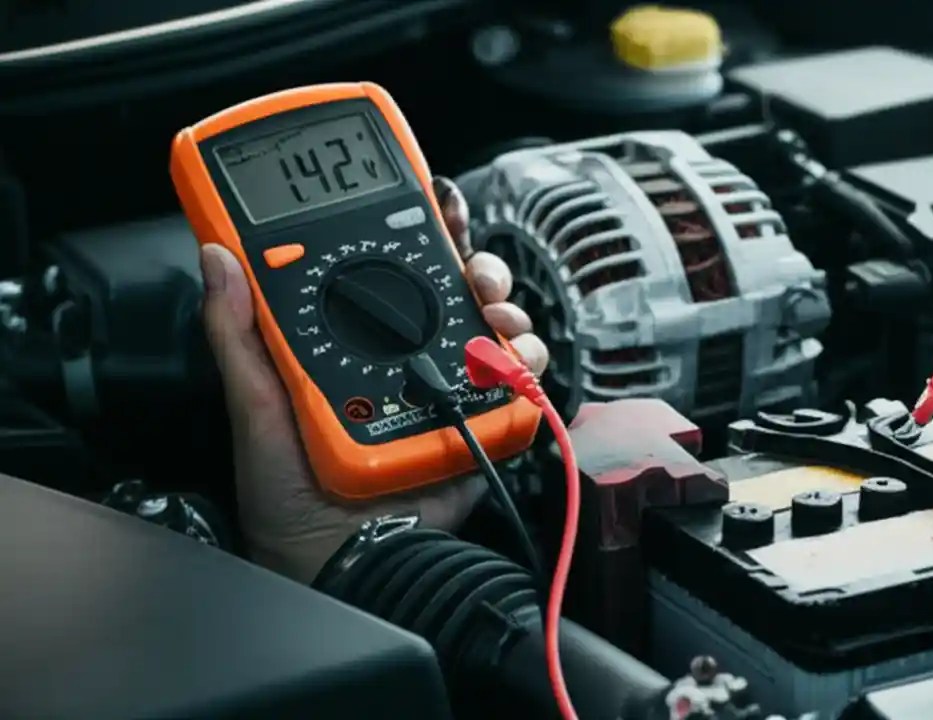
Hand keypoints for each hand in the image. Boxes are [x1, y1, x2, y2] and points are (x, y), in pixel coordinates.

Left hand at [199, 177, 548, 582]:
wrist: (335, 557)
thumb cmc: (287, 490)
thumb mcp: (253, 402)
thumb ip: (238, 332)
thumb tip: (218, 259)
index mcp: (357, 338)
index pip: (392, 265)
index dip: (417, 226)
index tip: (431, 198)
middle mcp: (410, 356)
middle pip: (458, 288)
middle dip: (477, 264)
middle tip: (472, 268)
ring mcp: (450, 389)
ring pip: (495, 329)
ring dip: (506, 312)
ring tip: (494, 320)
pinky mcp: (481, 424)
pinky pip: (518, 387)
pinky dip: (526, 368)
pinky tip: (509, 363)